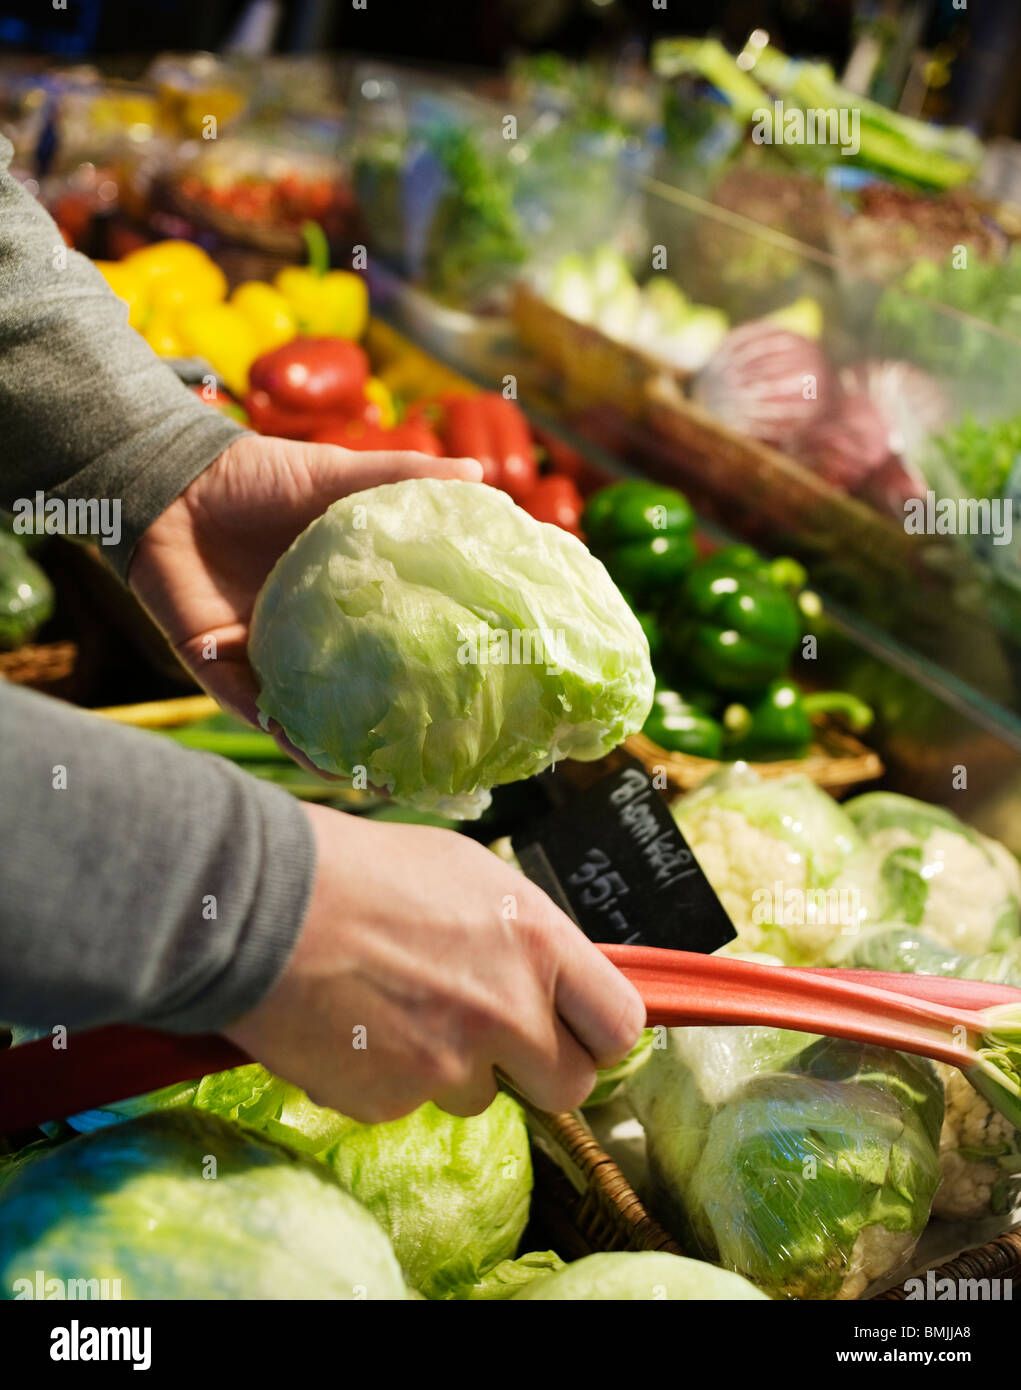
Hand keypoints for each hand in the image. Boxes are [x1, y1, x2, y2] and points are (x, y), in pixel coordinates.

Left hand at [129, 434, 481, 730]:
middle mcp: (305, 634)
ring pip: (307, 717)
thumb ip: (402, 478)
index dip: (426, 671)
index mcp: (336, 595)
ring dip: (340, 750)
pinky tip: (320, 759)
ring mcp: (263, 654)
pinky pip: (256, 711)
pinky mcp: (219, 665)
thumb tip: (479, 475)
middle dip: (387, 730)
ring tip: (382, 779)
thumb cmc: (254, 475)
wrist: (173, 480)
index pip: (390, 643)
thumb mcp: (336, 475)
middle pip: (353, 693)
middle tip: (435, 760)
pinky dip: (286, 735)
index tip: (471, 698)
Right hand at [224, 808, 646, 1121]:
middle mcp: (507, 1010)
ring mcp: (449, 1063)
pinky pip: (408, 1105)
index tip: (578, 1032)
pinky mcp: (390, 1101)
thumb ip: (525, 936)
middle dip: (537, 1070)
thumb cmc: (361, 869)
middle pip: (569, 1087)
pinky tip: (353, 1024)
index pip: (620, 1026)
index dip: (598, 1034)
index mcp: (537, 941)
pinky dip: (387, 1077)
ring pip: (479, 1097)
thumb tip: (552, 977)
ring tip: (395, 1007)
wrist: (261, 901)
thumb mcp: (469, 875)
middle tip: (491, 1038)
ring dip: (451, 1069)